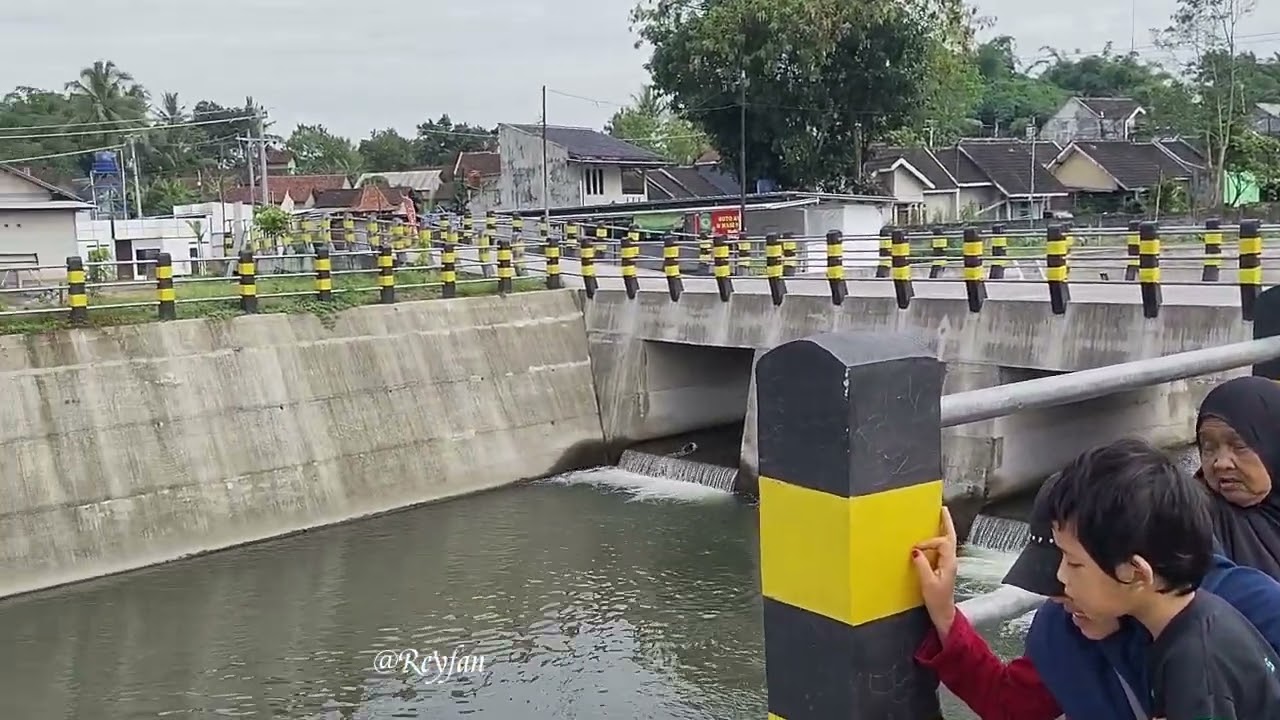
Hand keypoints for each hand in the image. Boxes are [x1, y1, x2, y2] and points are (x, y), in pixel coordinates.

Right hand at [911, 506, 958, 637]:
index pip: (941, 543)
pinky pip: (941, 548)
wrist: (943, 612)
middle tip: (942, 508)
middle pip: (950, 537)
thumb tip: (915, 551)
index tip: (915, 550)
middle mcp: (951, 560)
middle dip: (946, 522)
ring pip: (947, 541)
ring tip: (938, 517)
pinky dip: (937, 539)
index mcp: (949, 562)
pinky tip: (932, 536)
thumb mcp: (927, 583)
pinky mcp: (943, 566)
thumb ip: (922, 565)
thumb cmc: (937, 600)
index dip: (928, 543)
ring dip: (943, 528)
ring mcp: (948, 563)